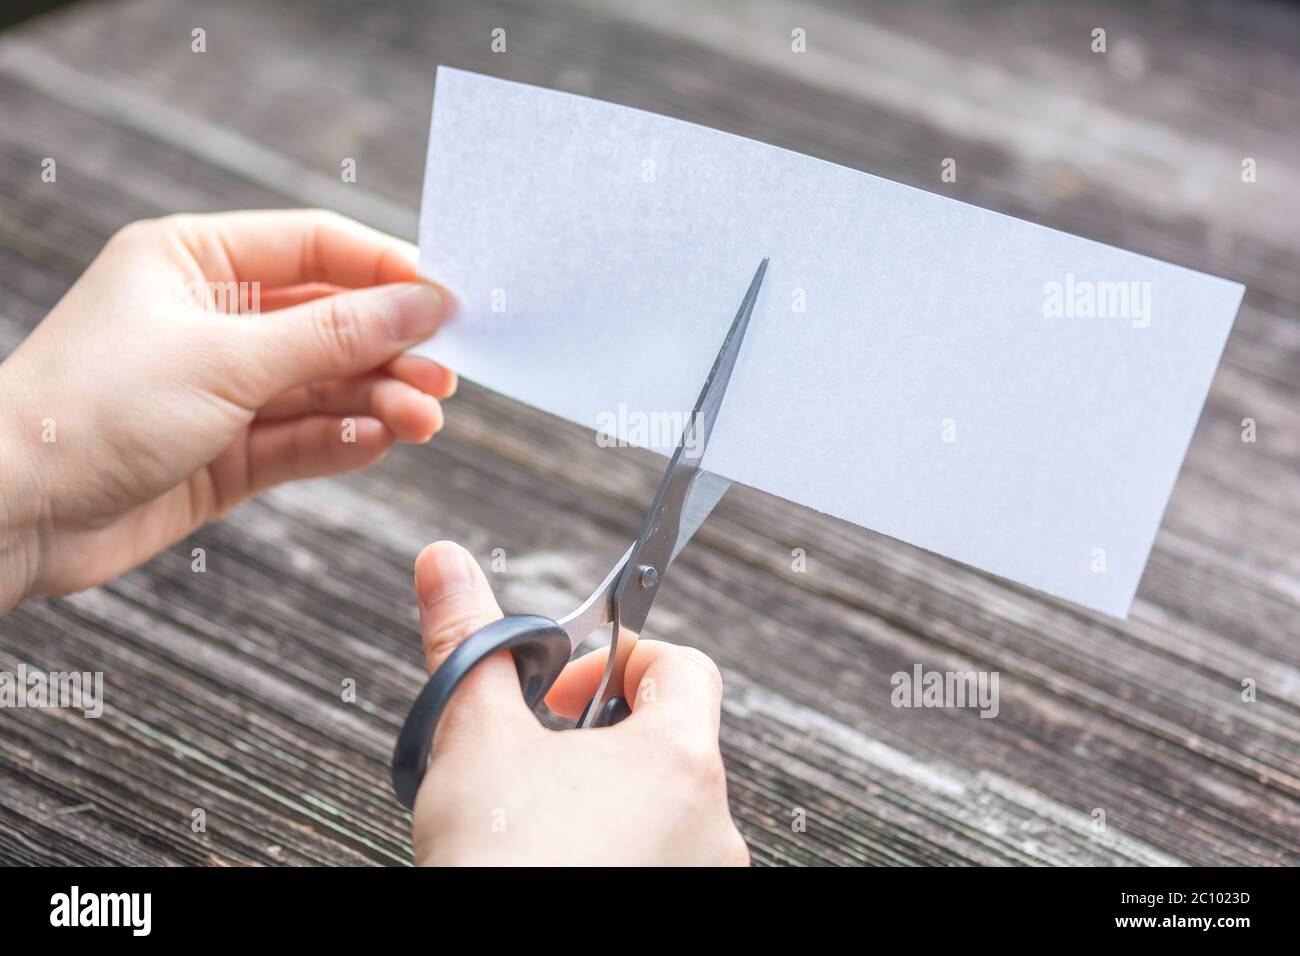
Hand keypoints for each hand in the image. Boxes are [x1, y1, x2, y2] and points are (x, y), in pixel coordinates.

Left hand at [0, 210, 454, 609]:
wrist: (13, 512)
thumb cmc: (92, 408)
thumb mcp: (228, 358)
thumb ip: (335, 334)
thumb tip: (423, 304)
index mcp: (195, 263)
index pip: (314, 248)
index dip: (384, 271)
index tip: (447, 300)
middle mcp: (212, 320)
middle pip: (328, 321)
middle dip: (388, 347)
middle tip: (445, 373)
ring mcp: (220, 389)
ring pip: (322, 386)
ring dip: (377, 400)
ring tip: (425, 417)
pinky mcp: (224, 454)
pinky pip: (301, 439)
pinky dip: (343, 440)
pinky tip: (381, 440)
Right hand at [409, 540, 749, 865]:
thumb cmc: (500, 862)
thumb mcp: (473, 738)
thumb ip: (469, 643)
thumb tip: (446, 566)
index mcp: (678, 758)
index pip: (683, 667)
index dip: (622, 659)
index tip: (566, 684)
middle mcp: (712, 821)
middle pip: (673, 737)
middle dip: (603, 732)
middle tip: (541, 751)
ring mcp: (703, 878)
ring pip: (665, 806)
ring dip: (610, 794)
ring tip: (541, 812)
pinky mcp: (684, 912)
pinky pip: (662, 859)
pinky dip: (620, 847)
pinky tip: (560, 860)